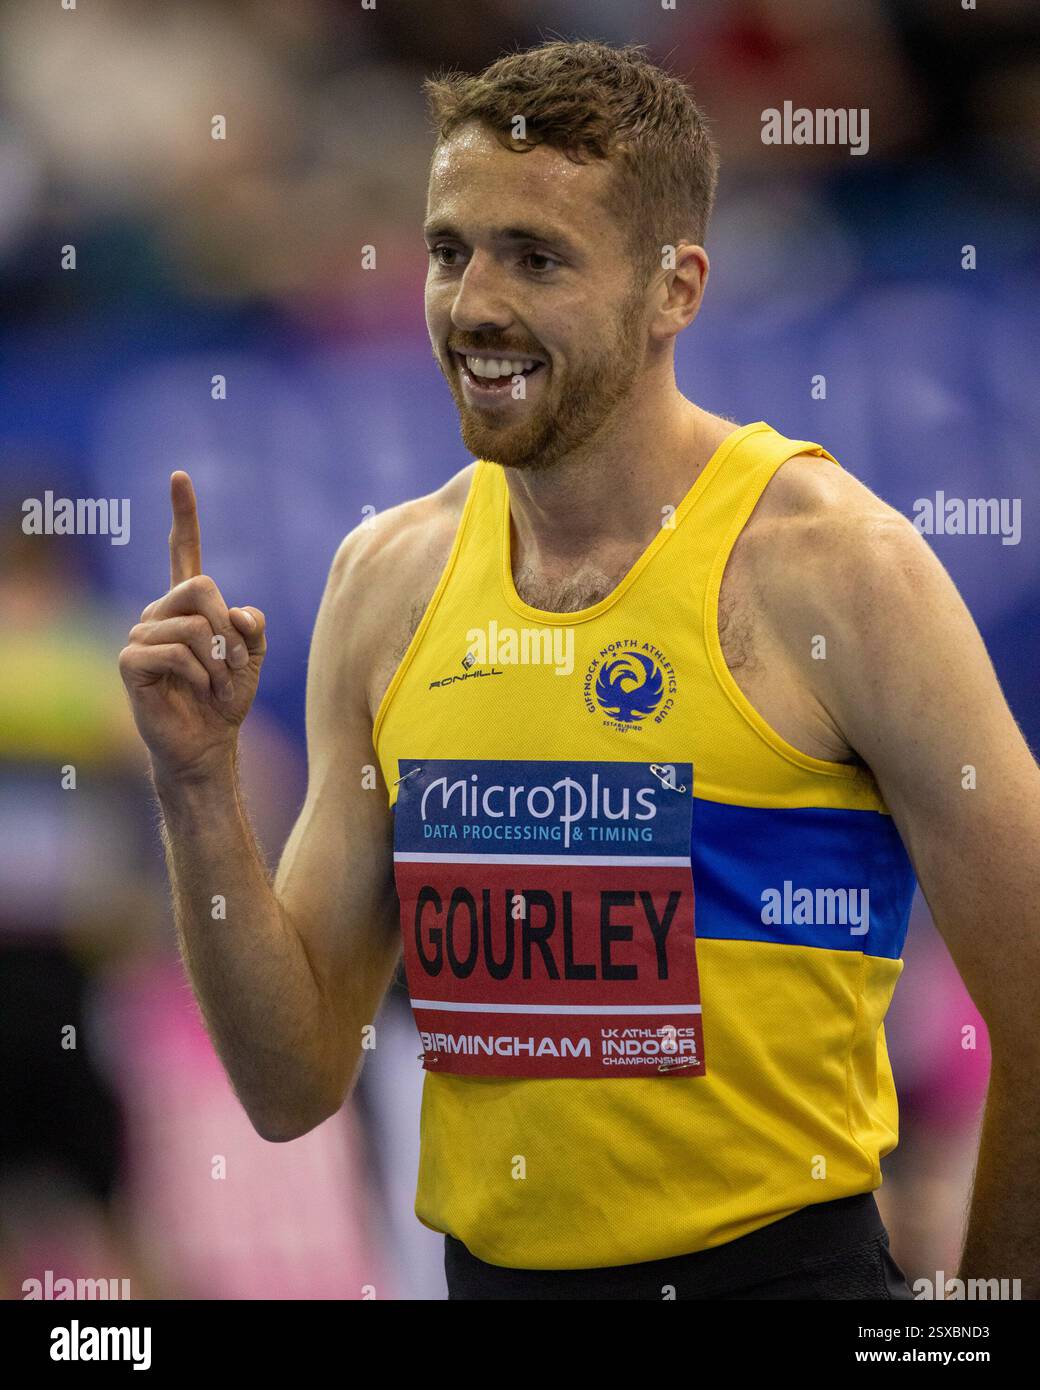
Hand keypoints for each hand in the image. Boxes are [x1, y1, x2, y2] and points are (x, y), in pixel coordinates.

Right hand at [118, 471, 266, 782]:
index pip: (184, 551)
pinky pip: (178, 652)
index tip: (179, 476)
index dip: (184, 514)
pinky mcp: (131, 660)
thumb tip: (238, 612)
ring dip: (221, 662)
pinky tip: (197, 691)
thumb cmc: (226, 699)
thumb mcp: (253, 657)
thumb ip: (253, 626)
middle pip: (202, 588)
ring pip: (195, 626)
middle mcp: (159, 611)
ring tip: (216, 684)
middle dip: (230, 629)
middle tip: (233, 664)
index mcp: (188, 604)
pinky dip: (201, 675)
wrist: (207, 742)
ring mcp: (140, 633)